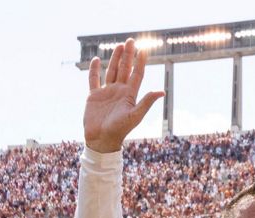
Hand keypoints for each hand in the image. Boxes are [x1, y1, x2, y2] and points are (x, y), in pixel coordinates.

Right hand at [84, 39, 165, 153]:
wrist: (101, 140)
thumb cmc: (119, 130)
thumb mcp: (134, 115)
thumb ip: (146, 102)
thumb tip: (161, 91)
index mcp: (129, 95)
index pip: (136, 75)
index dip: (140, 62)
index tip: (144, 49)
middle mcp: (119, 91)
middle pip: (124, 69)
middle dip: (128, 55)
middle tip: (131, 40)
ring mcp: (106, 92)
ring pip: (111, 71)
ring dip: (114, 58)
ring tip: (119, 46)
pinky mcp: (93, 96)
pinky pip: (93, 79)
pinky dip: (94, 69)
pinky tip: (95, 59)